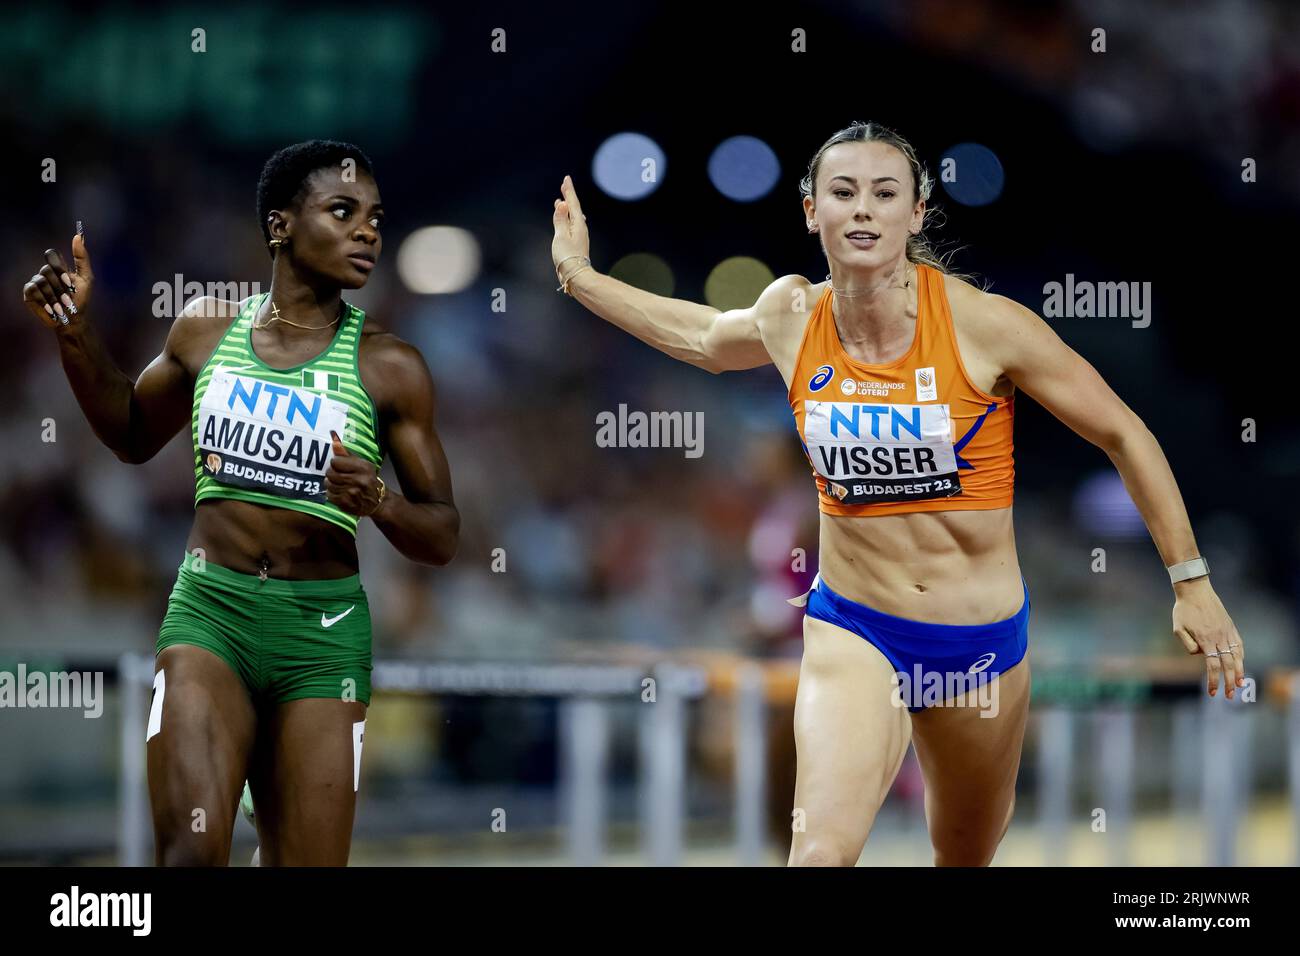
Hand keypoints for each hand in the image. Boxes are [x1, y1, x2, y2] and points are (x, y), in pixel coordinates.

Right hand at [22, 231, 93, 329]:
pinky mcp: (29, 294)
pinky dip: (44, 300)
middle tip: (68, 298)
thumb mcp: (87, 278)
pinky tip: (52, 309)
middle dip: (60, 287)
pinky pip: (32, 290)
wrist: (74, 319)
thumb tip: (78, 236)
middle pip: (47, 269)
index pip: (51, 254)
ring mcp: (36, 282)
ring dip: (54, 296)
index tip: (70, 283)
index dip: (59, 267)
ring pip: (40, 281)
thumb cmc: (81, 299)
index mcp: (58, 267)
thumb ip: (82, 257)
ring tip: (61, 306)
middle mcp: (45, 273)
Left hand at [325, 431, 384, 516]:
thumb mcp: (362, 464)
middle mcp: (358, 480)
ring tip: (340, 484)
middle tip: (339, 476)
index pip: (336, 461)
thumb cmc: (368, 480)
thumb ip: (346, 453)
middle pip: (330, 473)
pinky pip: (329, 495)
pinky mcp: (346, 503)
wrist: (378, 502)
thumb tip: (334, 441)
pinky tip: (340, 493)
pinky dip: (332, 494)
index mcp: (363, 467)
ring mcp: (351, 492)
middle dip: (332, 474)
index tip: (341, 467)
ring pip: (328, 484)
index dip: (336, 463)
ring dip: (331, 484)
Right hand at [551, 174, 590, 279]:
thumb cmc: (568, 257)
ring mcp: (579, 235)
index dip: (569, 191)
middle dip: (569, 196)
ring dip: (567, 207)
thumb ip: (560, 219)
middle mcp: (580, 228)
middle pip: (574, 208)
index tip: (566, 179)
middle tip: (565, 185)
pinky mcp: (576, 242)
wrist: (576, 276)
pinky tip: (567, 220)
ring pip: (573, 216)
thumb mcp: (561, 236)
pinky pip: (571, 224)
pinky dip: (567, 217)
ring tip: (562, 201)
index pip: (572, 203)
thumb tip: (563, 203)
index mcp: (577, 224)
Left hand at [1171, 579, 1244, 698]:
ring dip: (1239, 672)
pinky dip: (1241, 657)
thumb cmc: (1183, 610)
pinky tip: (1240, 665)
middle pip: (1227, 665)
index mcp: (1205, 640)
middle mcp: (1219, 638)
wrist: (1196, 591)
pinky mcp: (1231, 627)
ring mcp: (1227, 632)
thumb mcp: (1177, 628)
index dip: (1214, 681)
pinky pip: (1239, 645)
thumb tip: (1199, 655)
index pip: (1212, 666)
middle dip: (1228, 683)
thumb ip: (1187, 644)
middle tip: (1228, 696)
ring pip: (1237, 657)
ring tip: (1240, 685)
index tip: (1213, 692)